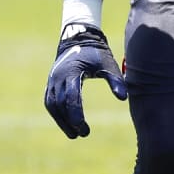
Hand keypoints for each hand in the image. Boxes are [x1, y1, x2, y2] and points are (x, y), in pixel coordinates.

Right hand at [43, 23, 128, 138]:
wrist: (80, 39)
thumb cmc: (97, 53)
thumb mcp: (108, 64)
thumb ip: (115, 80)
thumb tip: (123, 98)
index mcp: (71, 72)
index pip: (71, 97)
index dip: (76, 114)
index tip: (84, 128)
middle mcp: (58, 77)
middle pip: (60, 104)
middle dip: (70, 121)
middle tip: (83, 133)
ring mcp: (52, 80)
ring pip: (52, 105)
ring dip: (62, 121)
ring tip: (74, 134)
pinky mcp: (51, 83)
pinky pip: (50, 102)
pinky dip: (57, 114)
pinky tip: (67, 124)